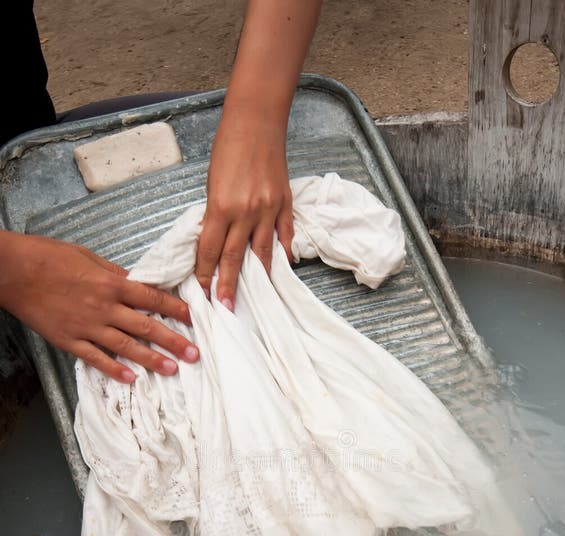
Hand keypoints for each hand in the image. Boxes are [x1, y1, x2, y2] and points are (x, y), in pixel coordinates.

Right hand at [0, 232, 198, 382]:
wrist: (13, 271)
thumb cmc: (47, 257)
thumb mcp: (88, 256)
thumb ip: (115, 273)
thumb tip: (137, 282)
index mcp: (111, 283)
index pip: (152, 297)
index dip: (175, 309)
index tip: (192, 318)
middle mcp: (104, 307)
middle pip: (146, 327)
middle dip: (173, 341)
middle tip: (194, 354)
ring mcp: (87, 326)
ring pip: (126, 347)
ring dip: (152, 360)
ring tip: (171, 370)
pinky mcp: (69, 340)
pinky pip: (96, 358)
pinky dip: (114, 369)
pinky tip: (131, 378)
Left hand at [196, 113, 293, 308]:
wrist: (257, 122)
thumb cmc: (228, 148)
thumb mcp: (212, 184)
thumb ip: (215, 215)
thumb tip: (216, 241)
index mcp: (221, 207)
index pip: (210, 250)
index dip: (205, 273)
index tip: (203, 292)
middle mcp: (246, 212)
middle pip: (235, 258)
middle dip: (229, 285)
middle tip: (226, 308)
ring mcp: (269, 209)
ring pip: (263, 252)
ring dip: (258, 277)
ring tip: (257, 296)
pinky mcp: (285, 203)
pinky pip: (285, 234)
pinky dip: (285, 251)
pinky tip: (286, 266)